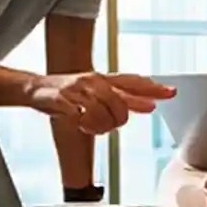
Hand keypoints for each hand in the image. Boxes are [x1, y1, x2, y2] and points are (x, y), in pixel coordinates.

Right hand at [28, 72, 175, 134]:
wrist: (35, 88)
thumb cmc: (70, 92)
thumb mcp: (98, 93)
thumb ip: (124, 100)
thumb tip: (150, 105)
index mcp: (104, 79)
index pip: (133, 82)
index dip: (152, 88)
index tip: (171, 92)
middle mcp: (93, 81)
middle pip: (119, 104)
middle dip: (117, 120)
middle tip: (108, 126)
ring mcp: (76, 89)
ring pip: (101, 113)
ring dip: (98, 126)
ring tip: (90, 127)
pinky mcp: (61, 99)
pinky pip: (79, 116)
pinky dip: (81, 124)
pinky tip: (78, 124)